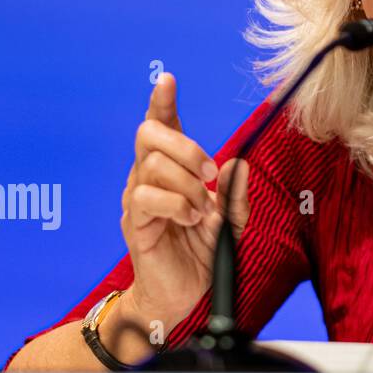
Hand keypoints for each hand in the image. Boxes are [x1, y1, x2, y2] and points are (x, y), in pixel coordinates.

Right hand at [119, 73, 249, 333]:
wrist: (184, 293)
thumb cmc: (202, 250)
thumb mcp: (232, 219)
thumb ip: (236, 191)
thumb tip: (238, 162)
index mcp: (170, 169)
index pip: (162, 126)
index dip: (162, 102)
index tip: (167, 79)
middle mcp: (147, 177)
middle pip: (148, 135)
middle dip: (185, 146)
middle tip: (209, 172)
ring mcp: (136, 199)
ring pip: (150, 165)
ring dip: (186, 182)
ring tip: (202, 208)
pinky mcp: (133, 223)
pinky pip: (146, 197)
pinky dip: (177, 204)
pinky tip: (191, 218)